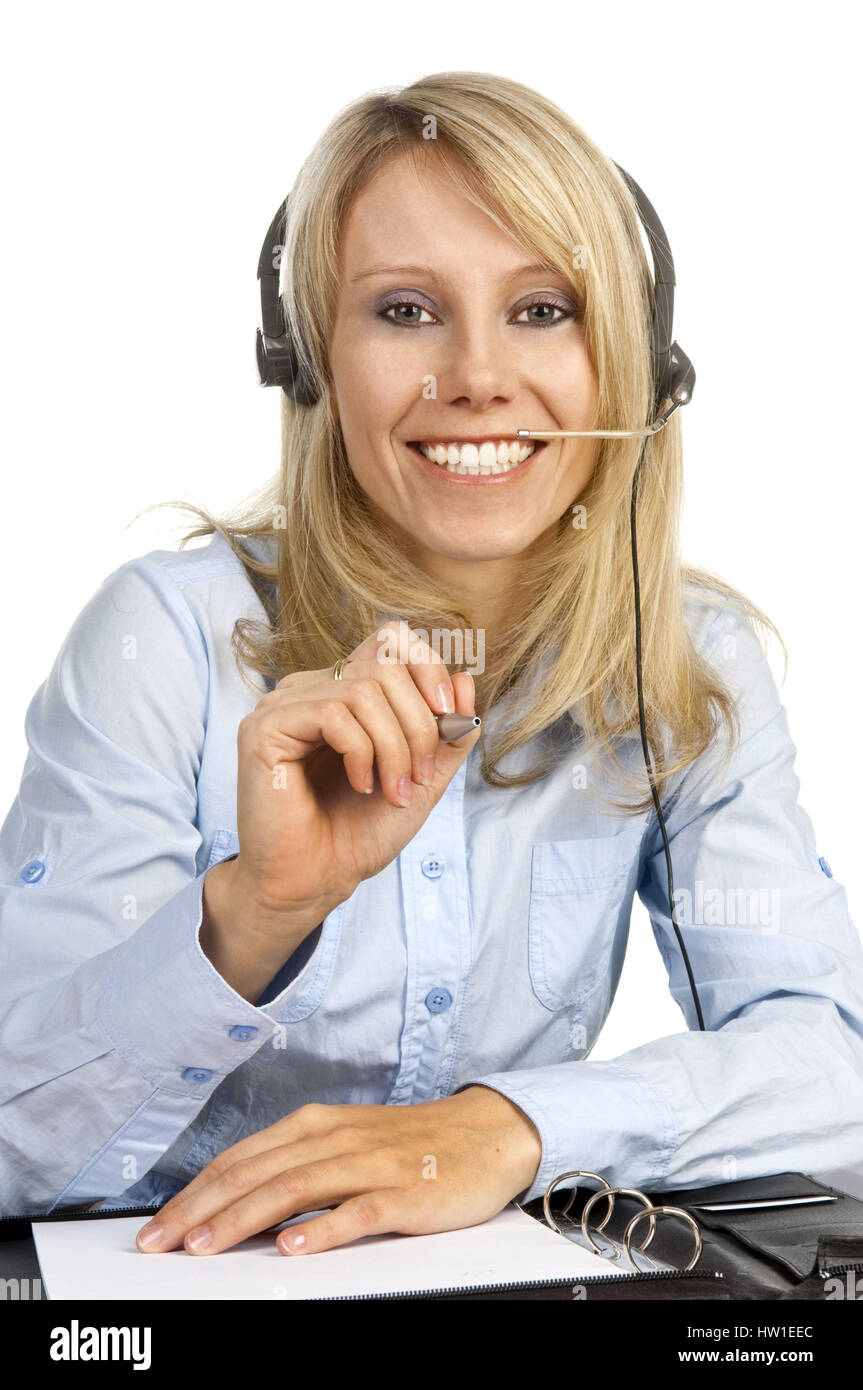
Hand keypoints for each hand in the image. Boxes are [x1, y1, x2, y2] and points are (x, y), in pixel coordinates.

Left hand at [135, 1086, 541, 1256]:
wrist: (485, 1132)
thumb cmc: (409, 1145)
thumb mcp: (345, 1143)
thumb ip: (296, 1166)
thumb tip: (235, 1203)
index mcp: (315, 1126)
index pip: (240, 1159)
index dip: (195, 1193)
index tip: (159, 1227)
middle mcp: (336, 1138)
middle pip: (256, 1172)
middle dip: (202, 1209)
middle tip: (162, 1243)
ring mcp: (370, 1164)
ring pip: (295, 1187)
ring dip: (244, 1217)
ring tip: (207, 1247)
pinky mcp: (405, 1193)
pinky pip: (358, 1211)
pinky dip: (322, 1228)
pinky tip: (293, 1247)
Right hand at [227, 619, 481, 935]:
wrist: (315, 882)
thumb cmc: (358, 834)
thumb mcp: (422, 779)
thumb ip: (446, 733)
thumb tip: (465, 678)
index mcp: (344, 692)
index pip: (392, 641)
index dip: (430, 670)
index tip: (448, 723)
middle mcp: (311, 689)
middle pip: (385, 663)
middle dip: (418, 723)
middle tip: (416, 778)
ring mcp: (284, 704)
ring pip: (363, 689)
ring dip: (394, 746)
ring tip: (392, 789)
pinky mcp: (265, 728)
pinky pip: (332, 712)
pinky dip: (361, 752)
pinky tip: (360, 785)